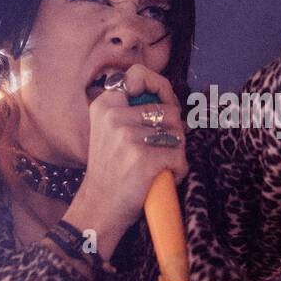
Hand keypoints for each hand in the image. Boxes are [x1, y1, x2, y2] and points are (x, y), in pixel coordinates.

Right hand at [65, 64, 187, 258]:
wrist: (100, 207)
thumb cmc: (112, 169)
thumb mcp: (109, 130)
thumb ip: (131, 110)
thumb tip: (171, 100)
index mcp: (104, 104)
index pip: (139, 74)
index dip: (161, 88)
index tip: (165, 105)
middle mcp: (114, 116)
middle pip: (170, 110)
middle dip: (174, 131)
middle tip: (160, 149)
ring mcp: (128, 136)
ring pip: (179, 134)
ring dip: (176, 152)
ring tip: (157, 165)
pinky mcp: (143, 158)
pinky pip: (180, 158)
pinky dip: (178, 171)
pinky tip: (161, 178)